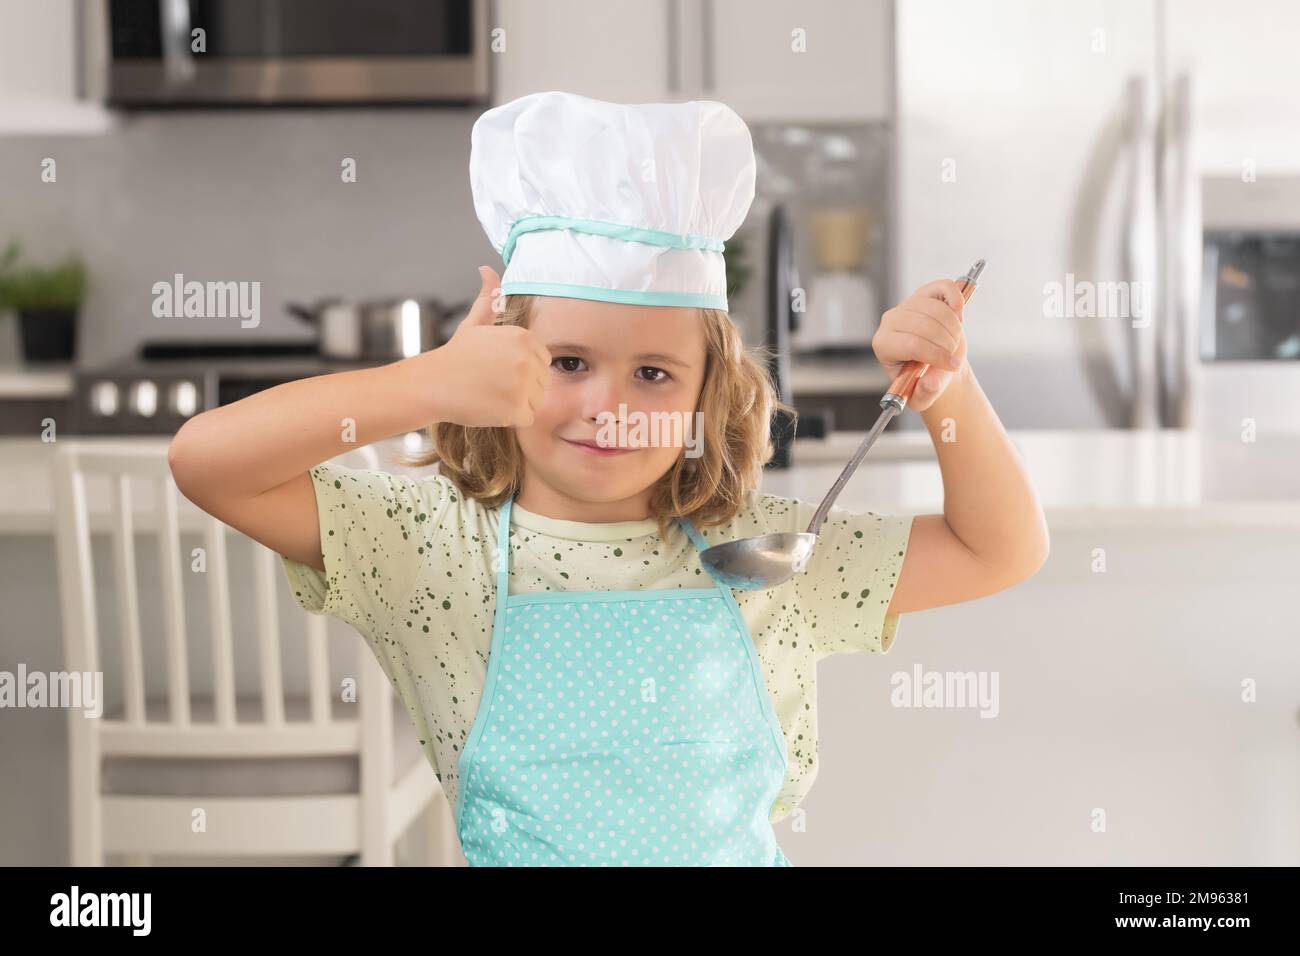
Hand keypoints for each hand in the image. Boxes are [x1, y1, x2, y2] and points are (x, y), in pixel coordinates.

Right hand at [428, 265, 550, 427]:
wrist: (432, 384)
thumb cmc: (455, 356)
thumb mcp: (475, 323)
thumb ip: (489, 298)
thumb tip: (487, 268)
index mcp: (523, 337)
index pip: (543, 360)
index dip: (523, 368)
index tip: (500, 369)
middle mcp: (526, 359)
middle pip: (542, 381)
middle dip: (522, 386)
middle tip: (493, 383)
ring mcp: (522, 385)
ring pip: (536, 400)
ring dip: (517, 402)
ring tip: (491, 394)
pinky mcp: (515, 409)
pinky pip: (526, 417)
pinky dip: (510, 417)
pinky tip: (490, 407)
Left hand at [871, 278, 968, 411]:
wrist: (933, 364)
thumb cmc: (923, 380)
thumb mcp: (922, 396)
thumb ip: (925, 393)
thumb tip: (930, 383)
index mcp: (883, 345)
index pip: (911, 344)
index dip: (936, 355)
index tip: (952, 366)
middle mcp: (890, 321)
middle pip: (925, 325)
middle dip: (946, 343)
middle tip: (953, 356)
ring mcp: (907, 304)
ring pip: (936, 309)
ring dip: (953, 328)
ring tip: (953, 342)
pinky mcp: (925, 292)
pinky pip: (944, 287)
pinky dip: (956, 299)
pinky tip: (959, 315)